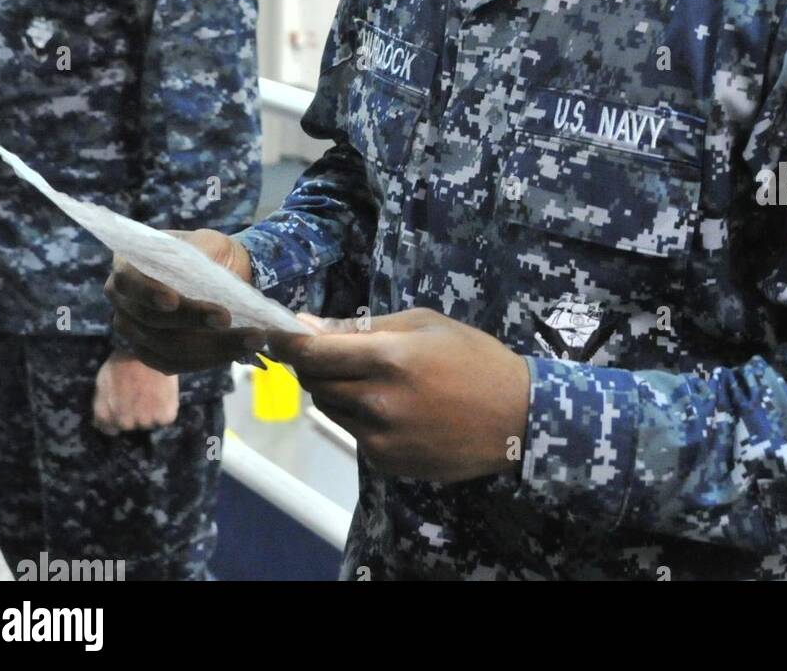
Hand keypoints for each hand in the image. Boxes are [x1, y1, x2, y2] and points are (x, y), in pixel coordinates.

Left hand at [92, 351, 179, 434]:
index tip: (125, 406)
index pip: (109, 429)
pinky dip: (167, 408)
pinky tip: (164, 393)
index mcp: (104, 415)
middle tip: (140, 392)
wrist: (147, 350)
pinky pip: (166, 418)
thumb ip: (102, 402)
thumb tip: (102, 418)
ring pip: (148, 422)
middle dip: (134, 413)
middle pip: (129, 425)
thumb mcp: (102, 380)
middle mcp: (123, 423)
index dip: (117, 417)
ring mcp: (144, 421)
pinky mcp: (164, 416)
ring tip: (153, 390)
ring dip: (151, 411)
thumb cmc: (123, 360)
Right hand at [105, 228, 266, 373]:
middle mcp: (124, 301)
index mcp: (128, 265)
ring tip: (251, 338)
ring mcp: (134, 331)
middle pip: (151, 320)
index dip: (148, 293)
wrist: (221, 272)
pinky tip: (238, 351)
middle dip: (192, 320)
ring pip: (167, 347)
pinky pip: (175, 363)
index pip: (128, 281)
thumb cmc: (209, 251)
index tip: (173, 301)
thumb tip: (199, 270)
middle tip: (228, 318)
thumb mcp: (207, 242)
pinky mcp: (151, 354)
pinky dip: (208, 359)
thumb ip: (198, 253)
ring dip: (211, 346)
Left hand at [266, 308, 530, 482]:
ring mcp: (380, 438)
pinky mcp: (386, 463)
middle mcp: (377, 402)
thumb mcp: (423, 324)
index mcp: (388, 358)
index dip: (286, 343)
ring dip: (338, 391)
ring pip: (331, 408)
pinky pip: (354, 433)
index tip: (271, 335)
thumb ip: (362, 327)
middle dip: (315, 364)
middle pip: (315, 382)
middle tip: (334, 352)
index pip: (313, 353)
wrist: (514, 417)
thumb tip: (307, 325)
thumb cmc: (471, 357)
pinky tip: (395, 408)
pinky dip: (361, 417)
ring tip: (375, 380)